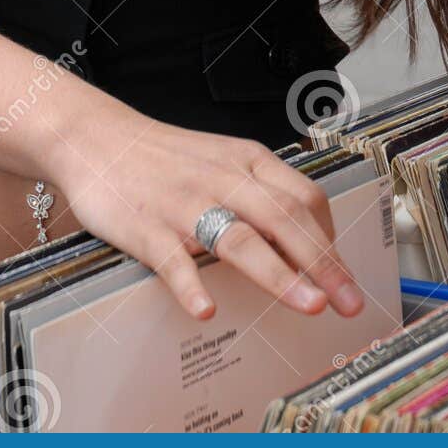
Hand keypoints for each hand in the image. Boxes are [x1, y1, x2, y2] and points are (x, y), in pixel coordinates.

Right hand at [47, 102, 365, 322]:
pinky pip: (171, 258)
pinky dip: (190, 284)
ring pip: (239, 238)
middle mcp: (222, 180)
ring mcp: (184, 204)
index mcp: (246, 161)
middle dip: (323, 263)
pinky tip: (205, 309)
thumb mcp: (223, 160)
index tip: (347, 278)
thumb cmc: (166, 159)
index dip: (331, 240)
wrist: (98, 138)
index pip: (304, 198)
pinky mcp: (145, 226)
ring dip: (279, 274)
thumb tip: (307, 240)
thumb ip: (262, 192)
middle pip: (284, 219)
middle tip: (349, 303)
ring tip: (309, 306)